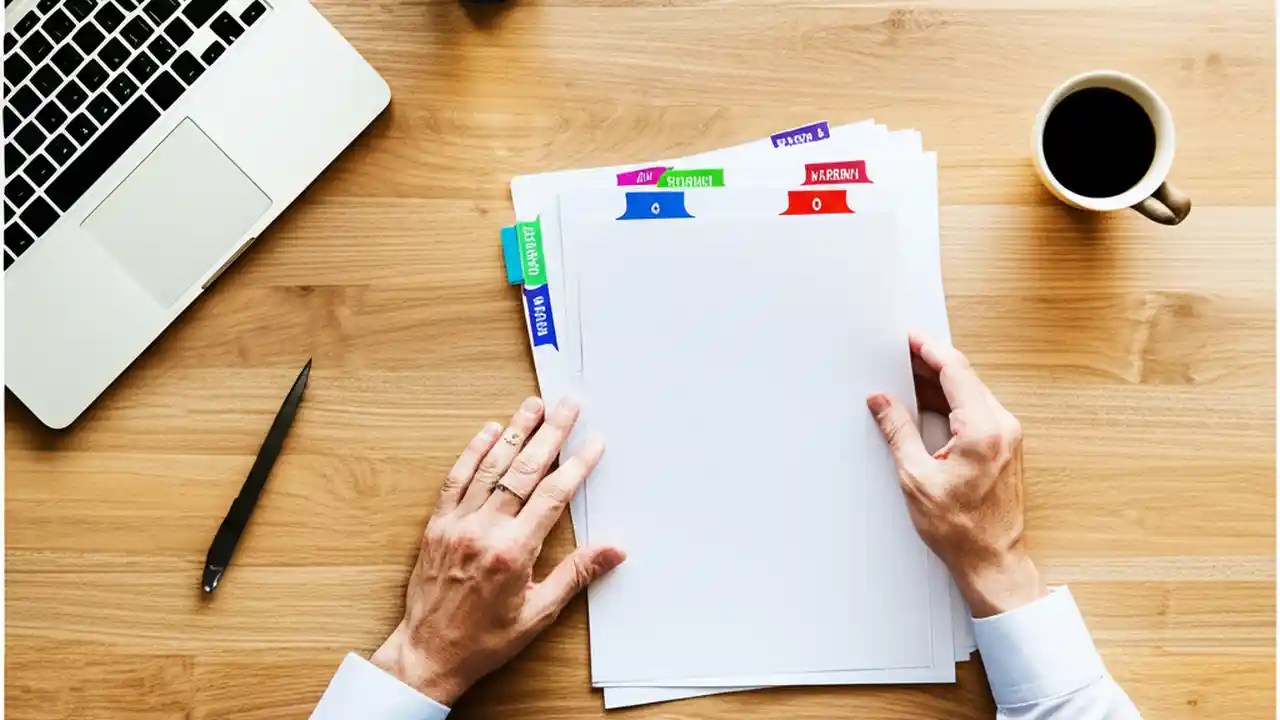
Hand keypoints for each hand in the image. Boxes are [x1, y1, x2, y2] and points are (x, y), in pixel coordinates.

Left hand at [370, 396, 624, 704]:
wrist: (429, 654)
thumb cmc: (485, 639)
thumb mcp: (539, 613)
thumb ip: (576, 574)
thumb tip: (614, 549)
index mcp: (514, 552)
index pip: (553, 496)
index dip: (577, 466)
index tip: (594, 443)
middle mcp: (485, 531)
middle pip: (524, 471)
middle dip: (550, 434)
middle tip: (567, 406)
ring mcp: (457, 524)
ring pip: (490, 468)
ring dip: (515, 433)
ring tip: (533, 407)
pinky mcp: (437, 525)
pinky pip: (455, 480)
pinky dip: (472, 453)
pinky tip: (488, 432)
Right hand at [867, 332, 1046, 617]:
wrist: (994, 560)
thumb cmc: (960, 529)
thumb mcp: (917, 477)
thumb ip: (898, 431)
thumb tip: (881, 401)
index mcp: (983, 429)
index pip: (955, 372)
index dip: (929, 350)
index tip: (909, 339)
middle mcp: (1003, 426)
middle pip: (965, 378)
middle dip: (931, 364)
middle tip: (900, 356)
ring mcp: (1008, 435)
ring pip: (971, 392)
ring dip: (941, 383)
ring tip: (908, 377)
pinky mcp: (1006, 445)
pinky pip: (977, 409)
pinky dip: (952, 401)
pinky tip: (930, 403)